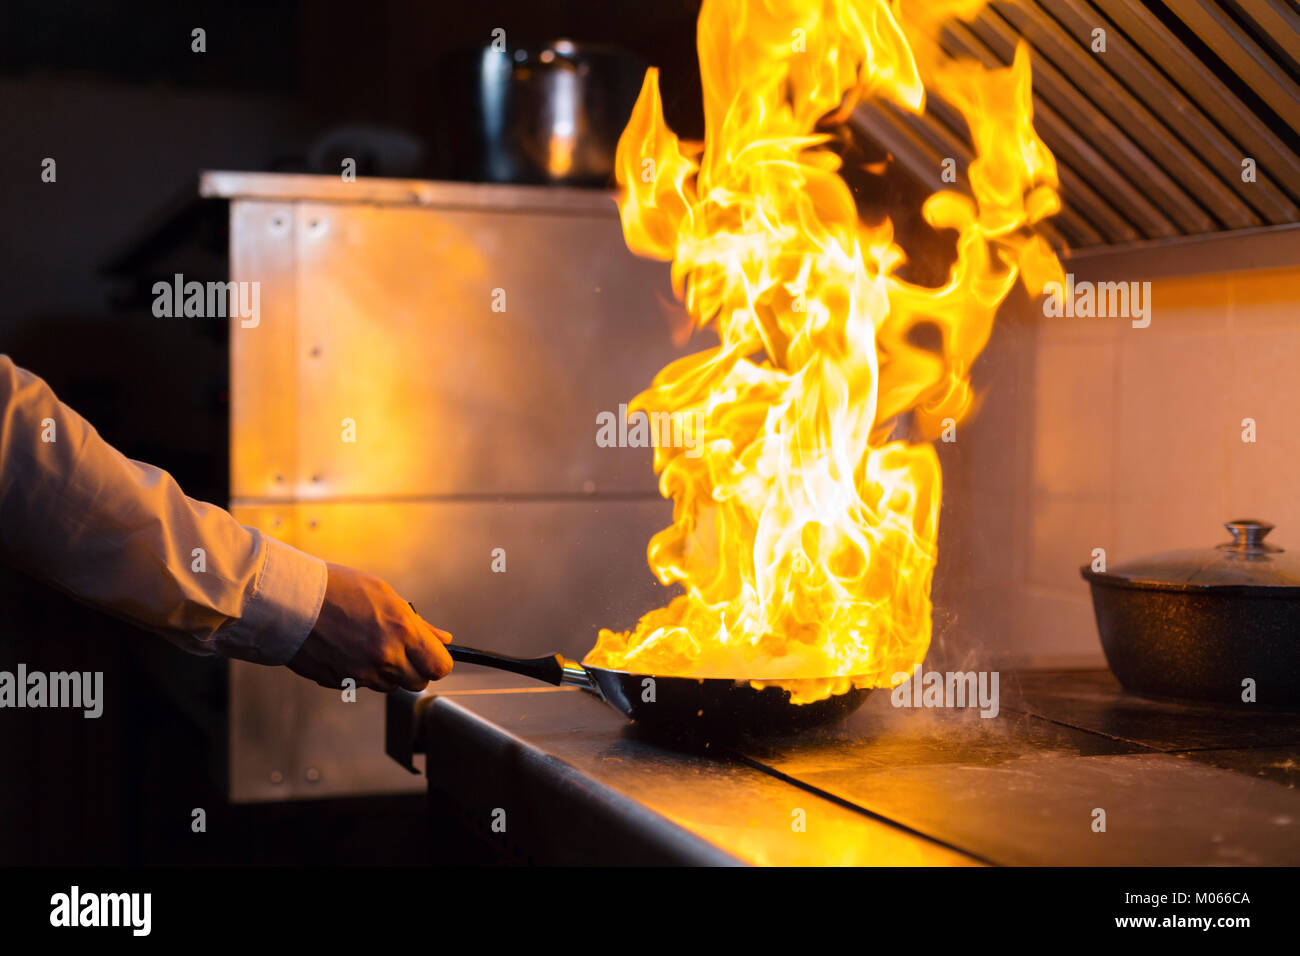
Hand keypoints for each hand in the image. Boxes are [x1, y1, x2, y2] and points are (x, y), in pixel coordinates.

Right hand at [288, 562, 453, 691]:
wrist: (289, 600)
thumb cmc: (336, 588)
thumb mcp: (385, 594)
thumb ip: (419, 624)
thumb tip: (443, 639)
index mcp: (402, 630)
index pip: (440, 666)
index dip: (437, 661)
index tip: (432, 655)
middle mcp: (385, 656)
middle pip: (418, 682)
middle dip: (415, 668)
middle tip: (401, 649)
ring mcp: (362, 674)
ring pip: (390, 686)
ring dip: (387, 672)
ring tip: (367, 643)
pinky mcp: (340, 683)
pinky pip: (362, 685)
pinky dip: (361, 673)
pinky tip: (347, 649)